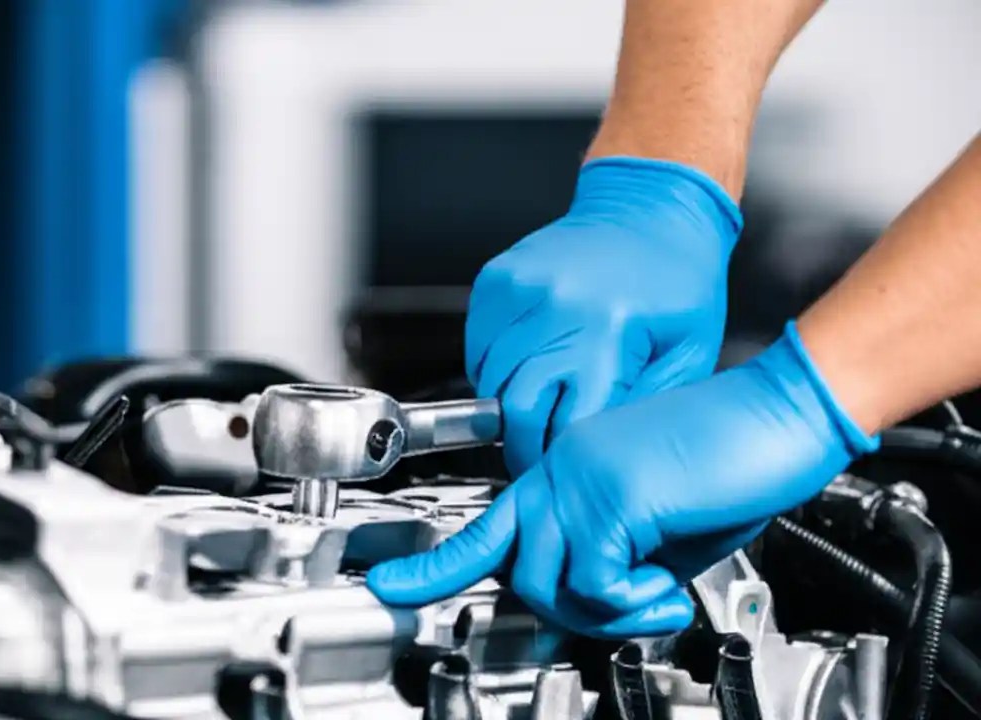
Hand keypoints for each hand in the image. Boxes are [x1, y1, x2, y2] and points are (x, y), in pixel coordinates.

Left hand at [368, 323, 878, 636]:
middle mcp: (562, 463)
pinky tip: (667, 590)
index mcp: (569, 464)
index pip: (486, 519)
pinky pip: (591, 582)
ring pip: (541, 578)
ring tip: (656, 598)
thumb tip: (596, 607)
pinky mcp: (612, 492)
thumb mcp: (662, 532)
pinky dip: (630, 605)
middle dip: (558, 609)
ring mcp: (581, 473)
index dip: (434, 565)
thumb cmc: (736, 465)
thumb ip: (615, 562)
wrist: (785, 414)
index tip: (395, 588)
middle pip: (507, 560)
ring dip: (601, 613)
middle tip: (627, 614)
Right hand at [468, 157, 741, 475]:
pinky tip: (528, 362)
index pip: (562, 426)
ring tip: (538, 403)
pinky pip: (478, 346)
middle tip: (536, 455)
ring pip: (487, 380)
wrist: (652, 206)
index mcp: (608, 333)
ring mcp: (520, 291)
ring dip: (506, 404)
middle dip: (521, 445)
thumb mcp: (688, 356)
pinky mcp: (497, 280)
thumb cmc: (677, 279)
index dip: (557, 461)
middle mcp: (557, 309)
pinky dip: (494, 367)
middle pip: (513, 409)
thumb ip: (642, 412)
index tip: (558, 476)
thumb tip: (603, 461)